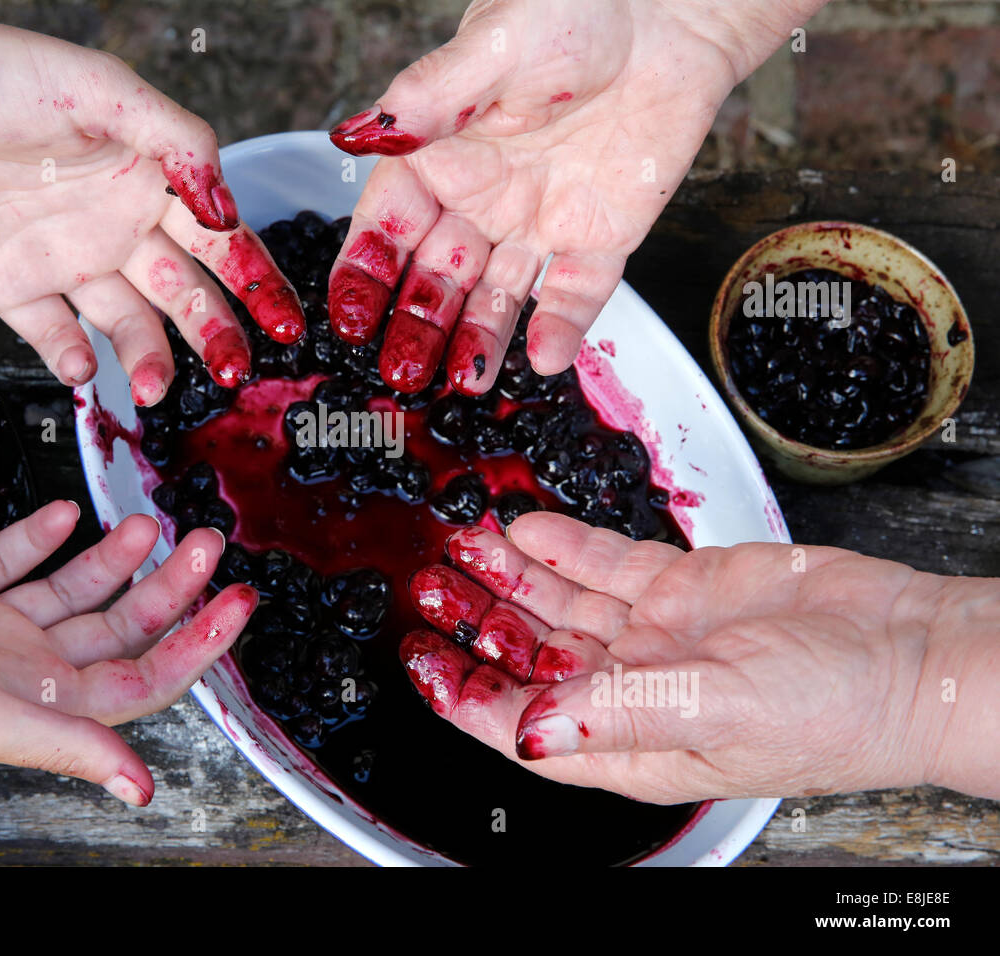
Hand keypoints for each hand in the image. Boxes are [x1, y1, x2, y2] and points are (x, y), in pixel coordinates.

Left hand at [0, 0, 305, 398]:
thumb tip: (229, 211)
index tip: (288, 323)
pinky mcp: (10, 286)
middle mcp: (114, 222)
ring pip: (128, 324)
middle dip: (219, 334)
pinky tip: (85, 371)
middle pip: (185, 293)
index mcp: (147, 176)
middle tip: (239, 372)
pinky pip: (53, 335)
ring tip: (157, 387)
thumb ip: (177, 141)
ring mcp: (64, 258)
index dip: (258, 281)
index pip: (221, 239)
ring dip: (151, 357)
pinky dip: (72, 360)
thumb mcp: (100, 87)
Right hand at [0, 501, 257, 804]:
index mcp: (37, 699)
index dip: (198, 642)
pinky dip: (38, 534)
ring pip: (70, 588)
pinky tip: (64, 510)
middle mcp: (18, 663)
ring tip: (150, 520)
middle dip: (168, 585)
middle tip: (207, 539)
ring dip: (114, 555)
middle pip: (117, 625)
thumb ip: (69, 743)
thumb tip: (143, 788)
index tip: (241, 599)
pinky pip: (8, 557)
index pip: (143, 674)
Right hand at [327, 0, 820, 393]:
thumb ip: (428, 100)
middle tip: (400, 374)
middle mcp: (481, 199)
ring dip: (478, 341)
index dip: (364, 274)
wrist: (670, 11)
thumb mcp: (490, 46)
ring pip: (497, 298)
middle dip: (416, 326)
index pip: (387, 226)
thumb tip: (356, 136)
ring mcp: (538, 224)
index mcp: (439, 154)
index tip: (347, 320)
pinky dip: (559, 329)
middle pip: (435, 278)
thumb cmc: (572, 6)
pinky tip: (541, 360)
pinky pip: (574, 295)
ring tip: (463, 385)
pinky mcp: (600, 239)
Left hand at [399, 513, 994, 801]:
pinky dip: (562, 543)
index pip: (521, 725)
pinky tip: (522, 523)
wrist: (911, 651)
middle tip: (426, 582)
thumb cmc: (833, 711)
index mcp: (626, 742)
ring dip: (508, 574)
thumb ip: (617, 715)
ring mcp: (651, 634)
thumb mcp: (715, 713)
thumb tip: (529, 732)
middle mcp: (628, 689)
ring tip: (459, 539)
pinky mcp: (679, 587)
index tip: (420, 663)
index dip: (465, 696)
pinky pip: (603, 563)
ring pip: (557, 603)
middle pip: (527, 656)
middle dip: (475, 620)